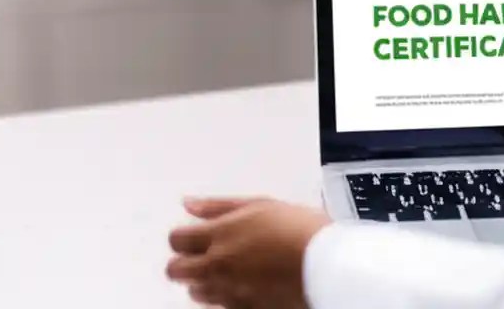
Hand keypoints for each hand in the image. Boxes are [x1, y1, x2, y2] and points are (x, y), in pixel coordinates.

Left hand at [166, 197, 331, 307]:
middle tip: (200, 255)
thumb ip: (218, 206)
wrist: (327, 265)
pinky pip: (219, 307)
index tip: (193, 235)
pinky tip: (240, 286)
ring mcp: (229, 292)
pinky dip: (223, 298)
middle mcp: (217, 266)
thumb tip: (190, 204)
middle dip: (183, 262)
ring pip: (195, 292)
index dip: (182, 237)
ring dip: (203, 281)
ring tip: (225, 271)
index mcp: (218, 235)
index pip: (176, 240)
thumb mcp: (260, 204)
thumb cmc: (301, 231)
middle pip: (176, 270)